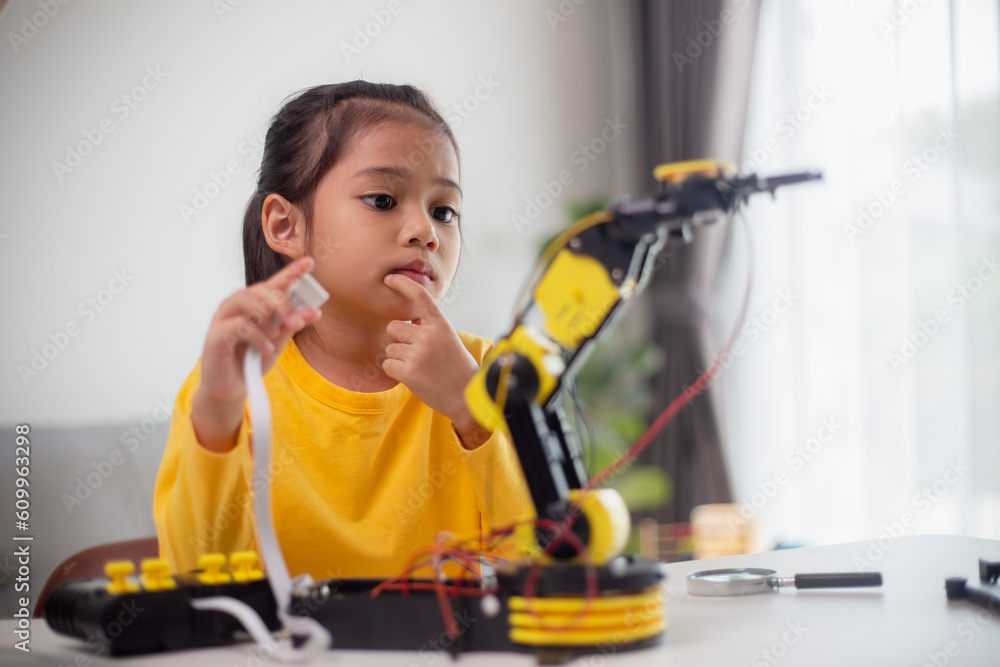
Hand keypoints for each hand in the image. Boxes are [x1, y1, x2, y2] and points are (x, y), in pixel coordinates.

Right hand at [193, 257, 322, 450]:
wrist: (232, 388)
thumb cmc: (252, 361)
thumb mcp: (278, 341)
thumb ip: (292, 325)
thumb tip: (315, 312)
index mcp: (254, 304)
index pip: (275, 283)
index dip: (292, 272)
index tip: (310, 263)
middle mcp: (237, 305)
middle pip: (261, 290)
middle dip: (282, 303)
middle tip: (295, 321)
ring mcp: (224, 317)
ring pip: (247, 300)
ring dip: (268, 318)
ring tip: (275, 337)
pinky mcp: (215, 334)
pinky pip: (240, 326)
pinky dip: (258, 337)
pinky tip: (266, 349)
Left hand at [382, 273, 489, 448]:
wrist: (467, 397)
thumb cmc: (457, 368)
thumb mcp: (449, 340)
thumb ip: (429, 328)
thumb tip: (408, 321)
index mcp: (440, 325)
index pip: (420, 297)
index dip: (403, 284)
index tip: (390, 278)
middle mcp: (428, 336)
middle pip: (393, 327)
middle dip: (399, 339)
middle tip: (417, 353)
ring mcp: (417, 354)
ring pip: (390, 348)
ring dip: (399, 358)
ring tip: (420, 368)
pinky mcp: (408, 372)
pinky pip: (387, 365)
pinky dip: (396, 372)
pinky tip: (414, 377)